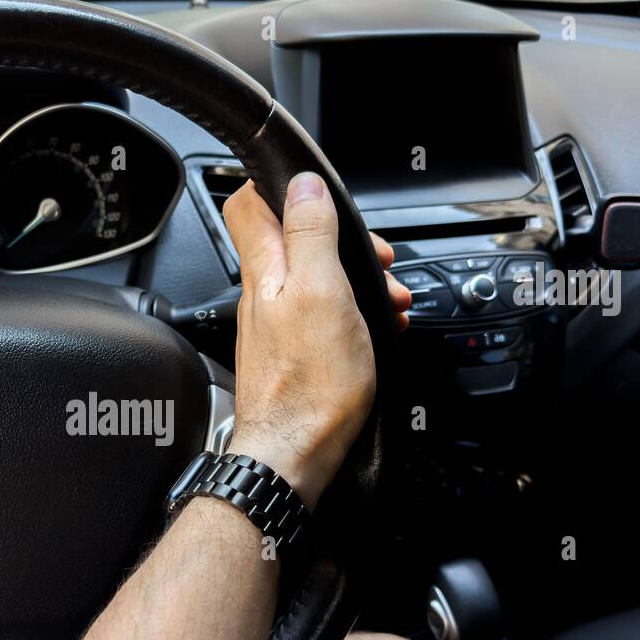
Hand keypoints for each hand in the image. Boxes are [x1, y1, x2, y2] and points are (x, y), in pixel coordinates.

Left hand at [221, 173, 409, 508]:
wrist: (294, 454)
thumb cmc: (309, 385)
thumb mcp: (322, 291)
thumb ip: (311, 234)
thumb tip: (303, 184)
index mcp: (266, 269)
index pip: (249, 204)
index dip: (281, 185)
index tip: (320, 192)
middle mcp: (263, 294)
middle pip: (295, 242)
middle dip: (342, 241)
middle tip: (377, 261)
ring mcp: (275, 326)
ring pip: (315, 281)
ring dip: (356, 281)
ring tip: (390, 300)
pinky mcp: (291, 355)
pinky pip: (322, 317)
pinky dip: (352, 315)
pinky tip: (376, 331)